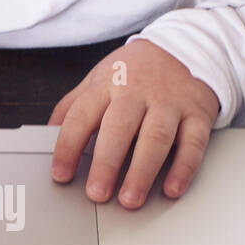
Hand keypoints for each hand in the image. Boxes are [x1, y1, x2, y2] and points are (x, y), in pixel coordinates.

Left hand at [49, 39, 220, 207]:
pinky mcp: (197, 114)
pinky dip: (183, 168)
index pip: (81, 116)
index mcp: (107, 85)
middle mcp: (138, 93)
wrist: (187, 46)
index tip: (60, 174)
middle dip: (106, 163)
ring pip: (156, 137)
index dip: (68, 147)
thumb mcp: (99, 78)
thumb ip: (72, 105)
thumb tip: (46, 133)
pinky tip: (171, 188)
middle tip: (96, 194)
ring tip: (130, 199)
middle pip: (119, 128)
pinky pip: (193, 143)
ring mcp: (170, 103)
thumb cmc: (136, 71)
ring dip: (142, 171)